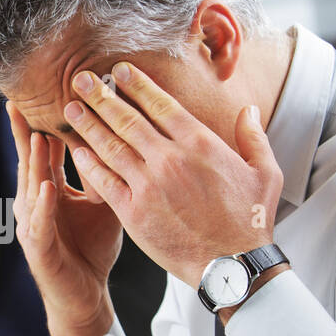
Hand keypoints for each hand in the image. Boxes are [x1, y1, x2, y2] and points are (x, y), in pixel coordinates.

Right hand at [8, 103, 122, 335]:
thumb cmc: (91, 248)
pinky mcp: (38, 249)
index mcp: (49, 190)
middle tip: (20, 101)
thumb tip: (120, 137)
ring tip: (39, 137)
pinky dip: (43, 205)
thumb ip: (104, 173)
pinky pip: (39, 223)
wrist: (85, 295)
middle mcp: (35, 203)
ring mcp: (33, 225)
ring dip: (35, 163)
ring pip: (31, 188)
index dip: (42, 122)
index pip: (44, 150)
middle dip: (25, 133)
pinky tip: (48, 188)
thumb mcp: (102, 203)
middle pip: (29, 162)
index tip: (45, 92)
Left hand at [62, 64, 283, 286]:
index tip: (118, 70)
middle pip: (128, 119)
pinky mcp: (134, 212)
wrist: (232, 265)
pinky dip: (89, 164)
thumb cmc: (250, 221)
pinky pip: (105, 181)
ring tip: (70, 108)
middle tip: (79, 79)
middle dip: (101, 96)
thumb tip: (248, 109)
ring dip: (88, 125)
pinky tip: (77, 150)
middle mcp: (170, 159)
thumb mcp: (265, 173)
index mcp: (200, 143)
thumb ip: (254, 137)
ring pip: (111, 146)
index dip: (136, 85)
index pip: (160, 104)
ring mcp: (149, 185)